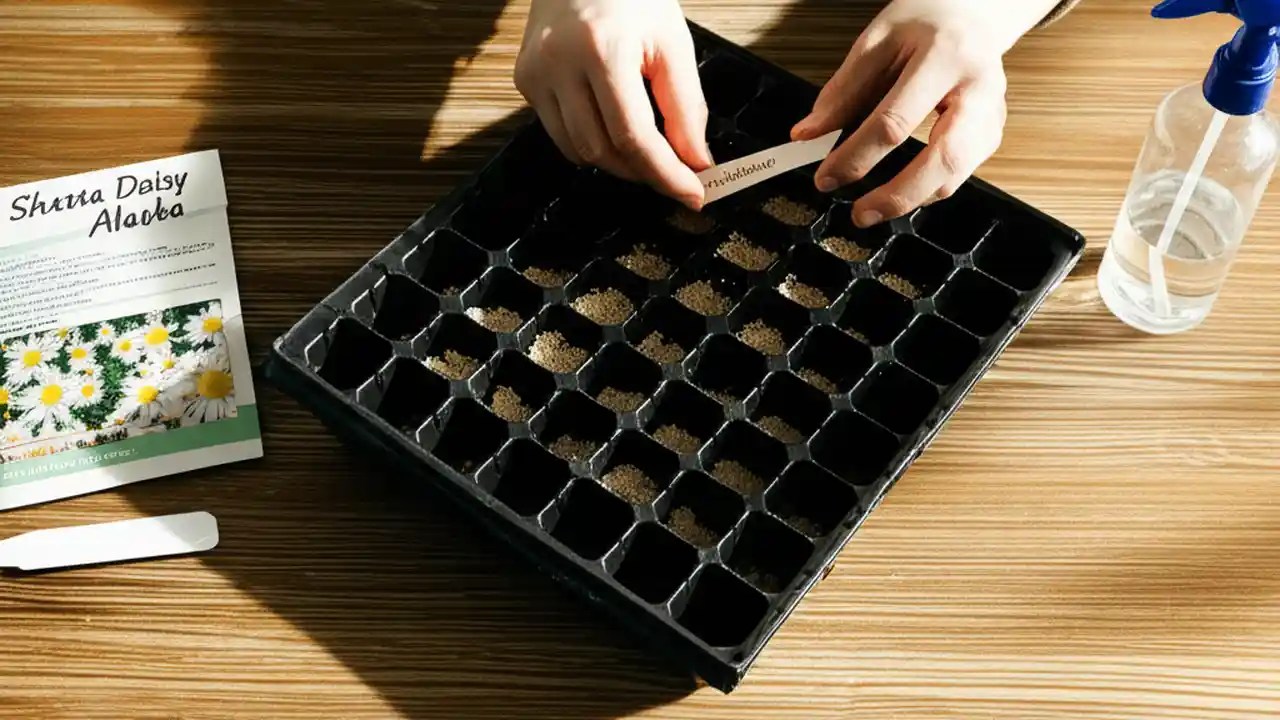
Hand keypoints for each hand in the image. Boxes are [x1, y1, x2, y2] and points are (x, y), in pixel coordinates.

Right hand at [515, 0, 712, 208]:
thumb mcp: (673, 43)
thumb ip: (686, 107)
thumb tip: (695, 161)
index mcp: (603, 48)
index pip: (635, 136)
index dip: (666, 174)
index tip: (693, 194)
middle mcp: (561, 62)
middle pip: (604, 150)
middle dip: (644, 171)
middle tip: (675, 173)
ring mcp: (536, 73)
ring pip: (578, 151)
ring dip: (617, 161)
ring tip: (645, 149)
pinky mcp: (525, 80)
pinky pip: (559, 134)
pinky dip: (590, 143)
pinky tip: (610, 126)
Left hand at [792, 0, 1059, 226]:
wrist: (972, 12)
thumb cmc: (923, 22)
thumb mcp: (876, 41)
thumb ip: (842, 91)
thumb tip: (808, 135)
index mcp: (945, 57)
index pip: (895, 121)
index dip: (856, 157)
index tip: (825, 178)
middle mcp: (979, 87)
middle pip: (943, 158)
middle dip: (897, 195)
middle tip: (860, 214)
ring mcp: (993, 112)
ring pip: (957, 174)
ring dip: (912, 199)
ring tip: (872, 208)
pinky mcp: (993, 131)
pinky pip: (961, 173)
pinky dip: (927, 189)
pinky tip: (901, 190)